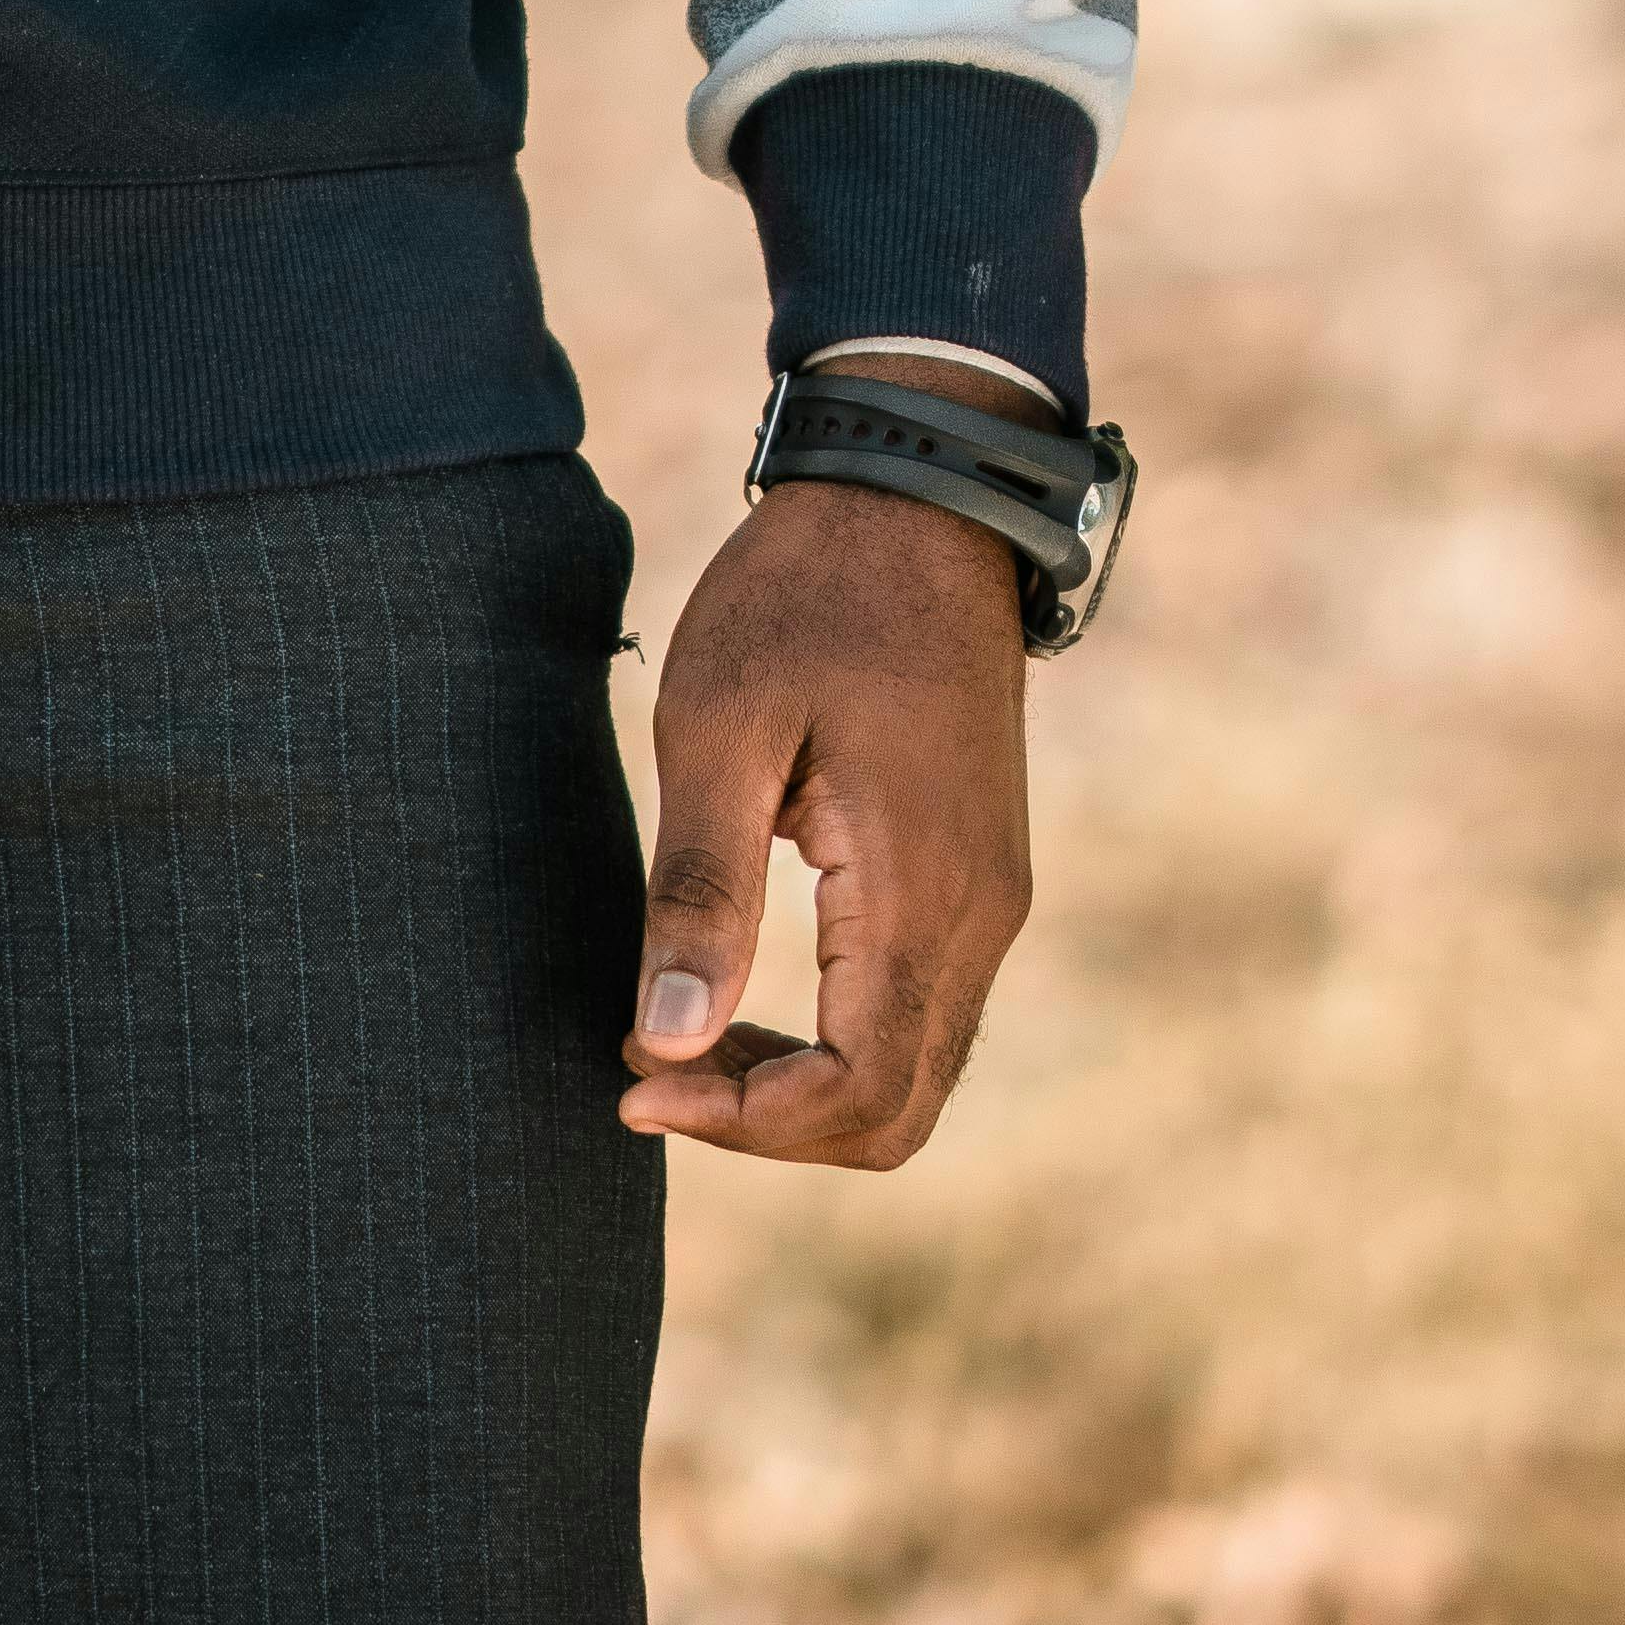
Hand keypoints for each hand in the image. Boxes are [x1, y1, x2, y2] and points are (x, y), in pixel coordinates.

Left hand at [619, 482, 1032, 1171]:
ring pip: (915, 1073)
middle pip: (895, 1114)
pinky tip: (747, 994)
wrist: (919, 499)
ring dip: (800, 1090)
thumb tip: (670, 1046)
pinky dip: (837, 1042)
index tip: (634, 1082)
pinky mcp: (980, 877)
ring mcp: (991, 901)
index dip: (740, 1122)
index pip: (854, 1091)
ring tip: (683, 1040)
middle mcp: (979, 918)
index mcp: (919, 892)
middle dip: (768, 1125)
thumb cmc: (804, 597)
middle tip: (652, 1076)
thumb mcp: (722, 730)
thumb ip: (701, 893)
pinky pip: (922, 1013)